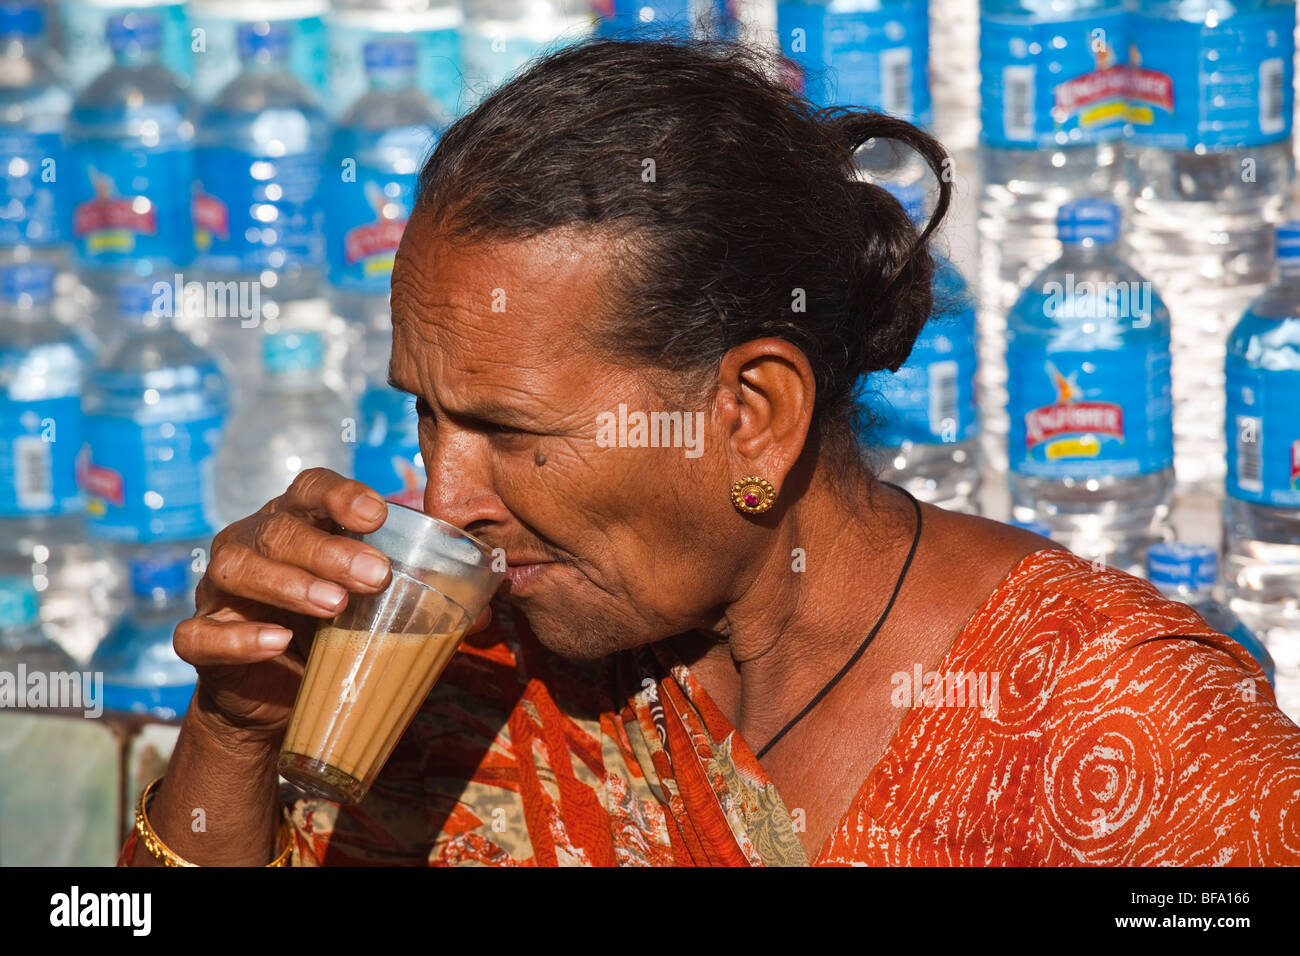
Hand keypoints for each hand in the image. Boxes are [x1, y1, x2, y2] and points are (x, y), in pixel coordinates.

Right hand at [174, 468, 492, 744]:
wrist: (277, 697)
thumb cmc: (331, 633)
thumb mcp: (371, 608)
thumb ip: (415, 595)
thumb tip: (488, 604)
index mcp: (295, 523)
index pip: (309, 488)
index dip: (340, 495)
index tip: (377, 513)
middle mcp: (251, 544)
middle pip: (277, 528)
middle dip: (326, 548)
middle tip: (373, 575)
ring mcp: (219, 590)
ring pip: (236, 567)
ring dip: (286, 583)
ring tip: (332, 606)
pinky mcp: (200, 639)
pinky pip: (201, 633)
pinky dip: (236, 637)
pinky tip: (276, 643)